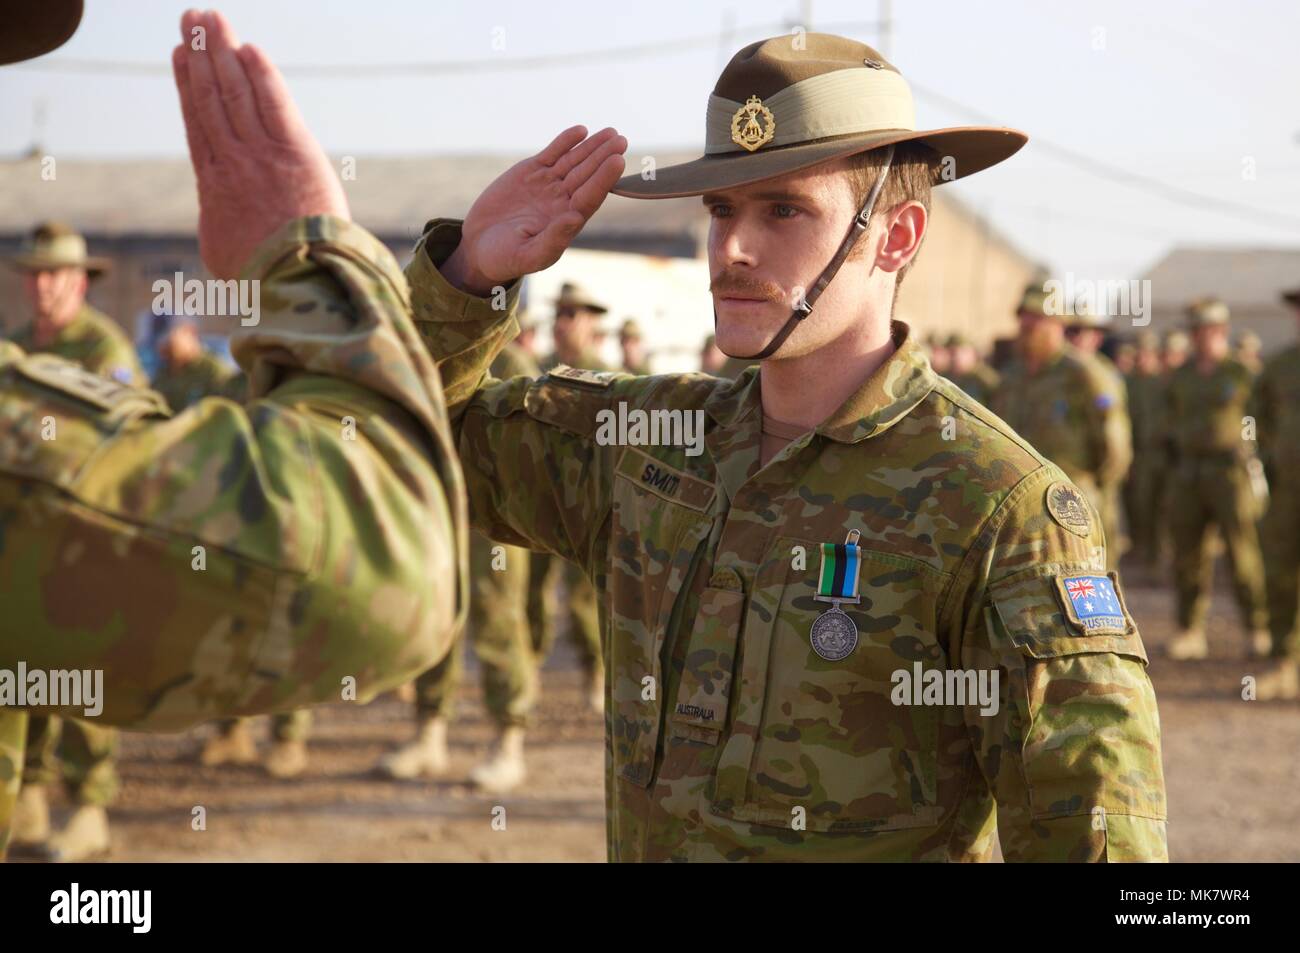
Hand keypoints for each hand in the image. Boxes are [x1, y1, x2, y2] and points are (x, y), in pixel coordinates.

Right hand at [172, 8, 347, 278]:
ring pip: (236, 92)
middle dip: (200, 55)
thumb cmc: (263, 280)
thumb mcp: (226, 255)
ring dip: (223, 51)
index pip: (199, 125)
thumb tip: (221, 224)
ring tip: (211, 19)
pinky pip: (274, 103)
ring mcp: (262, 154)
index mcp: (214, 187)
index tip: (181, 57)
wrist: (293, 284)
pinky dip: (261, 75)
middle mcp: (233, 162)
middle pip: (211, 97)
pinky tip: (250, 50)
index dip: (188, 87)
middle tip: (191, 20)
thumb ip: (222, 229)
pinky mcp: (296, 152)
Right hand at [442, 126, 626, 294]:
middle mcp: (562, 201)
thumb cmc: (506, 258)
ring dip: (592, 146)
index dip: (604, 179)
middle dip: (604, 157)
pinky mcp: (532, 172)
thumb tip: (575, 219)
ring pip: (574, 161)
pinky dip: (566, 142)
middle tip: (621, 139)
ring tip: (611, 132)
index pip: (590, 196)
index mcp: (566, 221)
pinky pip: (552, 154)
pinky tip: (581, 131)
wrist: (480, 246)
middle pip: (587, 175)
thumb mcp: (528, 255)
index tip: (618, 161)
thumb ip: (553, 240)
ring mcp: (548, 184)